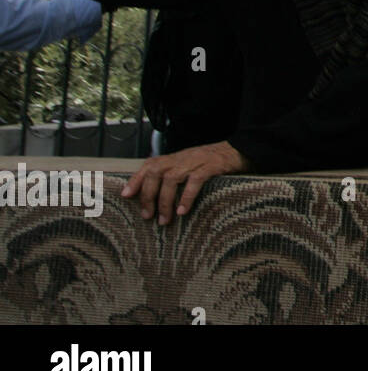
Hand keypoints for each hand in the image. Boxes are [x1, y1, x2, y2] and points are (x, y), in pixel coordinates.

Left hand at [121, 140, 250, 224]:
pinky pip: (195, 181)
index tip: (126, 196)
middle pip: (156, 173)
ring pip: (171, 178)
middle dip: (148, 196)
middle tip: (147, 216)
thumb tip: (154, 194)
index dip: (135, 179)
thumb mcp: (189, 165)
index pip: (149, 166)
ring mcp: (196, 161)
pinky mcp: (211, 166)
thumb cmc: (213, 162)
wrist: (240, 150)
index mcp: (175, 158)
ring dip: (165, 201)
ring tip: (165, 220)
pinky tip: (183, 211)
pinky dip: (186, 197)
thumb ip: (173, 174)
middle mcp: (182, 158)